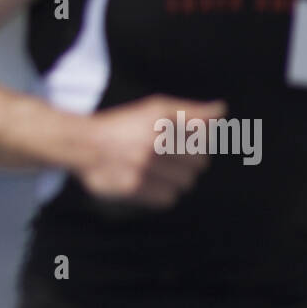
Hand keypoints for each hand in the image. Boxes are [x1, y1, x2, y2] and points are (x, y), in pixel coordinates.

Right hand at [75, 95, 225, 205]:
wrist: (84, 145)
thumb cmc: (123, 125)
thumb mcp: (155, 109)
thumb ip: (191, 110)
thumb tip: (222, 109)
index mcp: (161, 119)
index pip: (204, 137)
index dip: (198, 141)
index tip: (183, 141)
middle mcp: (154, 141)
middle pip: (200, 162)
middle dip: (189, 161)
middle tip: (168, 156)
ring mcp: (144, 166)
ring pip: (187, 182)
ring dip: (177, 179)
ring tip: (158, 170)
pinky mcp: (135, 187)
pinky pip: (169, 198)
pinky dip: (164, 193)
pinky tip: (150, 182)